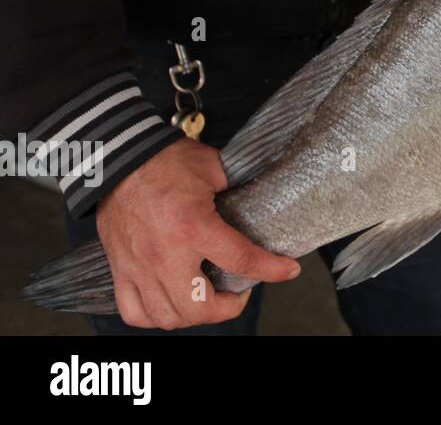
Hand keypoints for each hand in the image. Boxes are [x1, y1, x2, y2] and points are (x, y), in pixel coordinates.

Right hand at [96, 138, 300, 328]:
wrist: (117, 159)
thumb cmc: (164, 160)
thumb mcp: (212, 167)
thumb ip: (237, 188)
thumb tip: (260, 197)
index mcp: (193, 226)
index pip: (241, 260)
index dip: (271, 269)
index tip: (288, 270)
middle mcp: (165, 254)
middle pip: (200, 307)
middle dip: (228, 307)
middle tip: (239, 292)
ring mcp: (139, 267)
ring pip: (167, 316)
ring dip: (194, 315)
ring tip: (209, 300)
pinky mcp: (120, 269)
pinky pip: (133, 312)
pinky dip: (155, 316)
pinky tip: (172, 304)